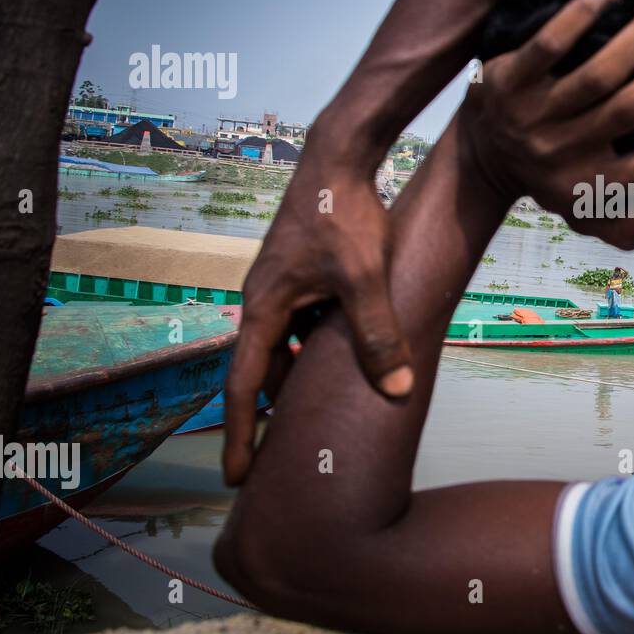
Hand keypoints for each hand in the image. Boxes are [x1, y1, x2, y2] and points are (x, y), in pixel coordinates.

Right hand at [222, 150, 411, 485]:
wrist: (341, 158)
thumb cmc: (346, 216)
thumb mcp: (366, 281)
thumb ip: (379, 336)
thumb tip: (398, 391)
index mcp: (263, 309)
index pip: (243, 386)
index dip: (240, 434)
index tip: (235, 475)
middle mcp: (261, 299)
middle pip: (260, 370)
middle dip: (268, 414)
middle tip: (277, 456)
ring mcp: (279, 284)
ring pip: (283, 346)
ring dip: (295, 378)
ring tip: (313, 415)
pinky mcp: (300, 272)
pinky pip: (299, 324)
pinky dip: (313, 348)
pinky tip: (342, 360)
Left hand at [459, 0, 633, 247]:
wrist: (481, 155)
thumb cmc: (554, 174)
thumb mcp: (587, 214)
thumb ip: (626, 223)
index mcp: (590, 189)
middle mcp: (562, 156)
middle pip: (632, 110)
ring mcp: (533, 119)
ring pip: (597, 74)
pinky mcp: (507, 83)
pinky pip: (549, 46)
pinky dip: (581, 14)